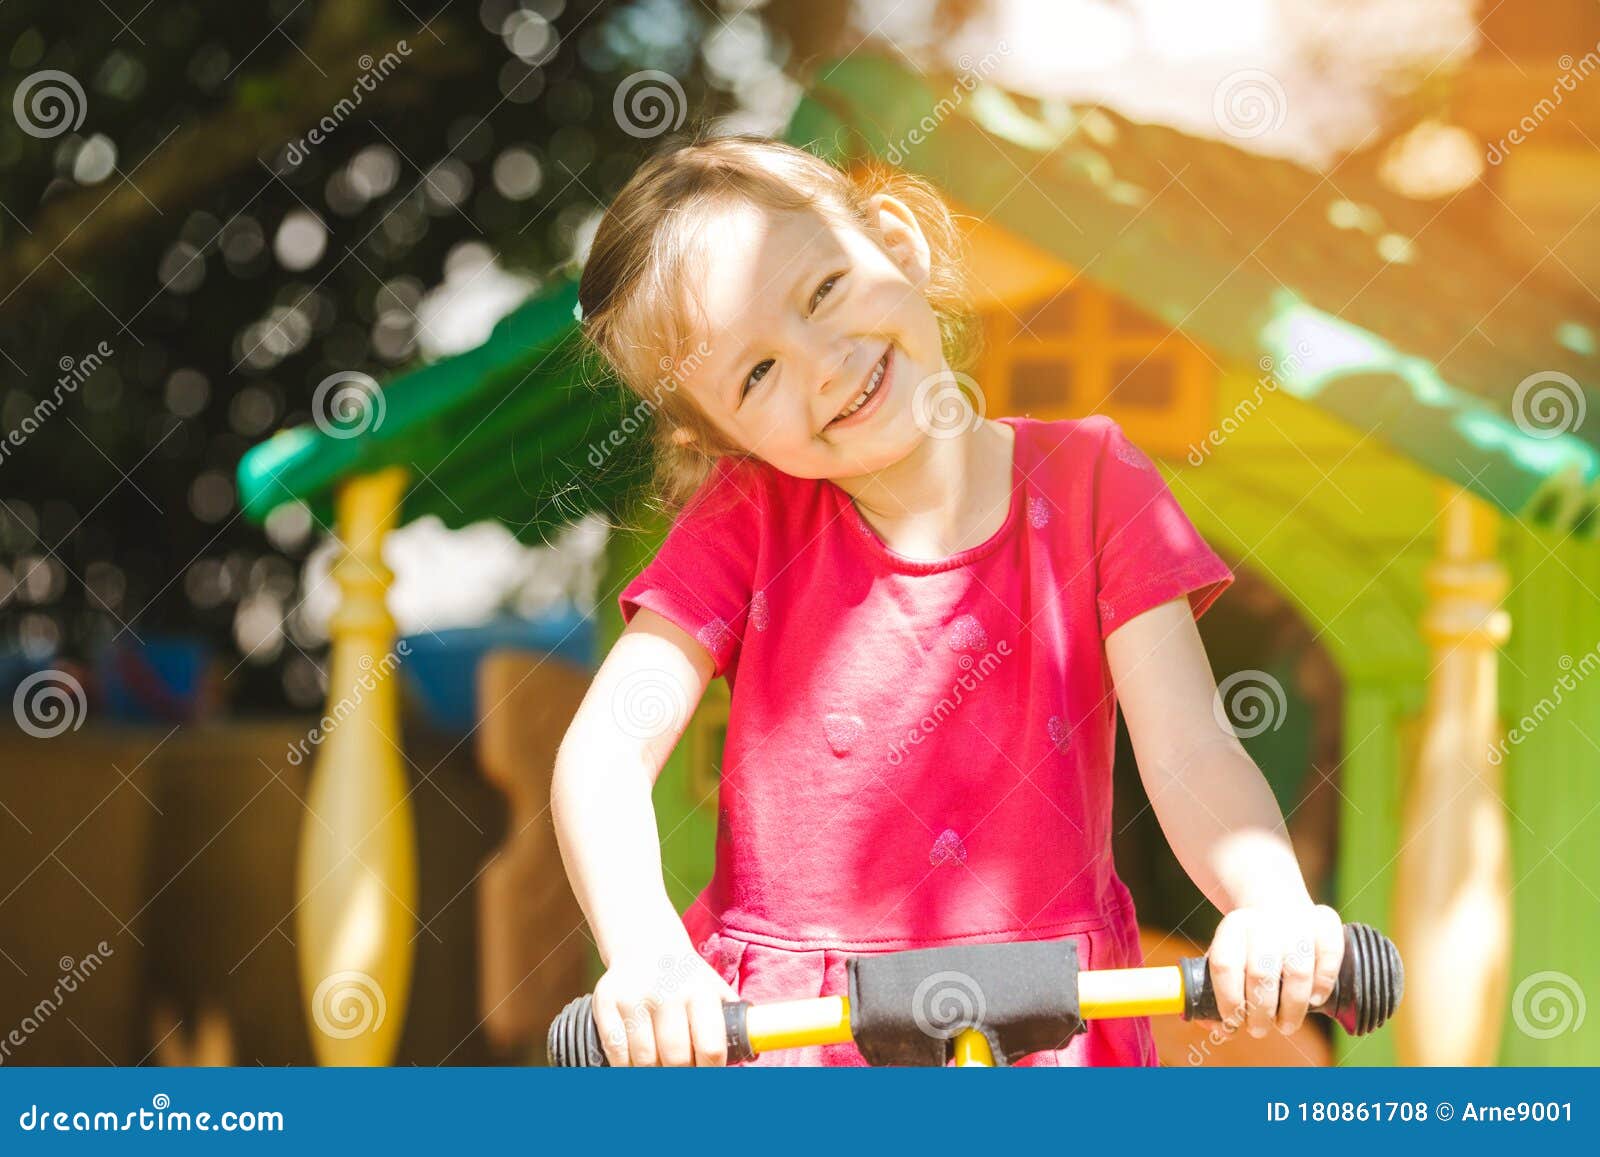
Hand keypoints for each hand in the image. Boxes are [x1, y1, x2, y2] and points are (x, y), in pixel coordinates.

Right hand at [592, 939, 741, 1065]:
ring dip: (653, 1074)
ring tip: (659, 1068)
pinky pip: (616, 1053)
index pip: (711, 1048)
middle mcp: (667, 993)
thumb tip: (749, 1056)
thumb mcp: (714, 990)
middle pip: (675, 1060)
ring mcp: (634, 998)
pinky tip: (635, 1064)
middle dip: (680, 1077)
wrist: (646, 945)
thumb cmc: (687, 980)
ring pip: (644, 1061)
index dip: (710, 1074)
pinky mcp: (606, 1002)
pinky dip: (626, 1066)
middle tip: (681, 1076)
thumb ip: (731, 1022)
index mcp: (700, 993)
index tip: (706, 1082)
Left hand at [1203, 903, 1343, 1037]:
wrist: (1276, 906)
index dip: (1228, 1000)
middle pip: (1261, 973)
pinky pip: (1329, 955)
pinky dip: (1323, 983)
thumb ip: (1215, 993)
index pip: (1224, 965)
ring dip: (1292, 1008)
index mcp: (1232, 927)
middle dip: (1260, 1011)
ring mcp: (1297, 922)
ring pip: (1298, 972)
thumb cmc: (1248, 947)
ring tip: (1285, 1026)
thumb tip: (1217, 1029)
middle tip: (1259, 1030)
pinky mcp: (1326, 924)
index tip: (1233, 1022)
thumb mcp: (1225, 959)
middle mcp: (1264, 922)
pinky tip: (1314, 1000)